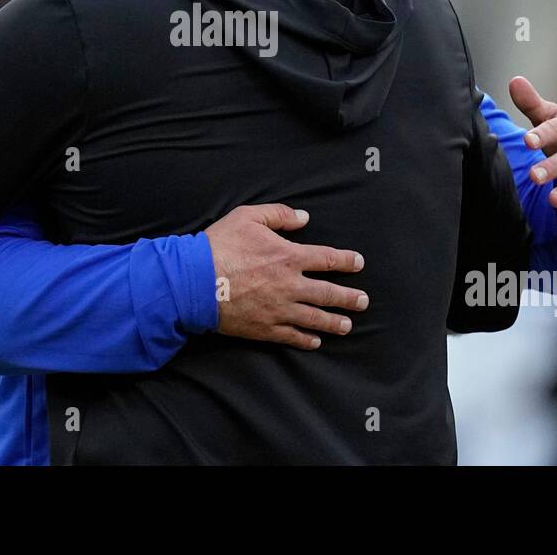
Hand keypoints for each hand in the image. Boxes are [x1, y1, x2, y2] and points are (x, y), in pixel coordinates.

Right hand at [205, 204, 367, 350]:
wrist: (194, 281)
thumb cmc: (219, 245)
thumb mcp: (248, 216)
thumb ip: (279, 215)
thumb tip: (303, 218)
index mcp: (289, 256)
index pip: (328, 259)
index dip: (347, 261)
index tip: (358, 263)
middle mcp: (290, 285)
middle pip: (329, 293)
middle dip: (349, 298)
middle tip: (363, 301)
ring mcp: (279, 309)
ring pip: (315, 318)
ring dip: (335, 322)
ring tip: (348, 325)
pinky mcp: (265, 328)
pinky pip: (292, 336)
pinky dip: (307, 340)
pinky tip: (316, 341)